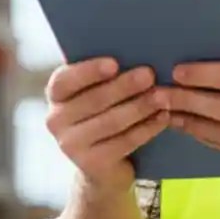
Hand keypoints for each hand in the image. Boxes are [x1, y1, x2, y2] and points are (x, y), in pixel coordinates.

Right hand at [45, 57, 170, 193]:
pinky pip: (125, 142)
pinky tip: (164, 117)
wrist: (102, 167)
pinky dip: (147, 128)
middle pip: (94, 100)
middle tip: (150, 74)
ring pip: (112, 121)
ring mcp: (71, 145)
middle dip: (124, 86)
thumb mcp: (95, 94)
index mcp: (56, 95)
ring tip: (163, 96)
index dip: (88, 71)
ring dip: (140, 107)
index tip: (114, 63)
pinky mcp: (92, 164)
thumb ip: (105, 76)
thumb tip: (135, 51)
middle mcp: (56, 120)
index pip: (64, 80)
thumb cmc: (102, 115)